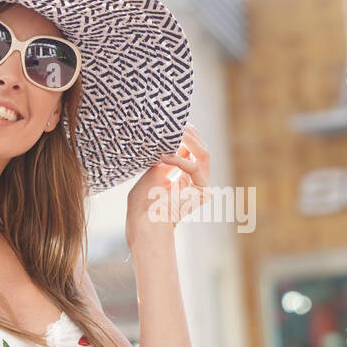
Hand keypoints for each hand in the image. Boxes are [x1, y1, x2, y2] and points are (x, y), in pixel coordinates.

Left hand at [125, 122, 209, 248]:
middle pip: (200, 151)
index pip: (190, 152)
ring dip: (189, 140)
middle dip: (190, 135)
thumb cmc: (142, 203)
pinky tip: (164, 155)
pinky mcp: (203, 192)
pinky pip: (194, 167)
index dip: (185, 136)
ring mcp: (202, 187)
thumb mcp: (154, 172)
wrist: (144, 224)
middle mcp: (196, 182)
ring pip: (203, 155)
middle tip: (179, 122)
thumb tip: (173, 138)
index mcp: (184, 179)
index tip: (176, 123)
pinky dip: (178, 159)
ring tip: (176, 130)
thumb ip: (166, 156)